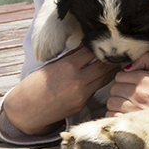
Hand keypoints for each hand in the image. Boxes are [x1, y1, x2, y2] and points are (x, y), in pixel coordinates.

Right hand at [0, 44, 120, 137]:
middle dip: (113, 57)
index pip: (92, 50)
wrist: (26, 110)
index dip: (100, 44)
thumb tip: (86, 45)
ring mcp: (81, 94)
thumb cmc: (35, 84)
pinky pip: (96, 89)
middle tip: (122, 49)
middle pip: (104, 65)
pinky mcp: (82, 104)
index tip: (107, 39)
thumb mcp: (52, 65)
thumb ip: (71, 56)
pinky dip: (101, 81)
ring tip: (119, 60)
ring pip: (105, 78)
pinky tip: (105, 75)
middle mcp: (77, 80)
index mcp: (68, 66)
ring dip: (112, 69)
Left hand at [106, 50, 148, 112]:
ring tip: (130, 102)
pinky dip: (116, 114)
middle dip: (121, 89)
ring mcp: (134, 109)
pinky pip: (111, 116)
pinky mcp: (131, 122)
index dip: (125, 78)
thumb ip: (146, 59)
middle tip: (132, 92)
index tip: (133, 82)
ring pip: (111, 102)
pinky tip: (126, 112)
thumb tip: (128, 65)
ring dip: (117, 102)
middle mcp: (138, 94)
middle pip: (114, 89)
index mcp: (144, 79)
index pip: (119, 76)